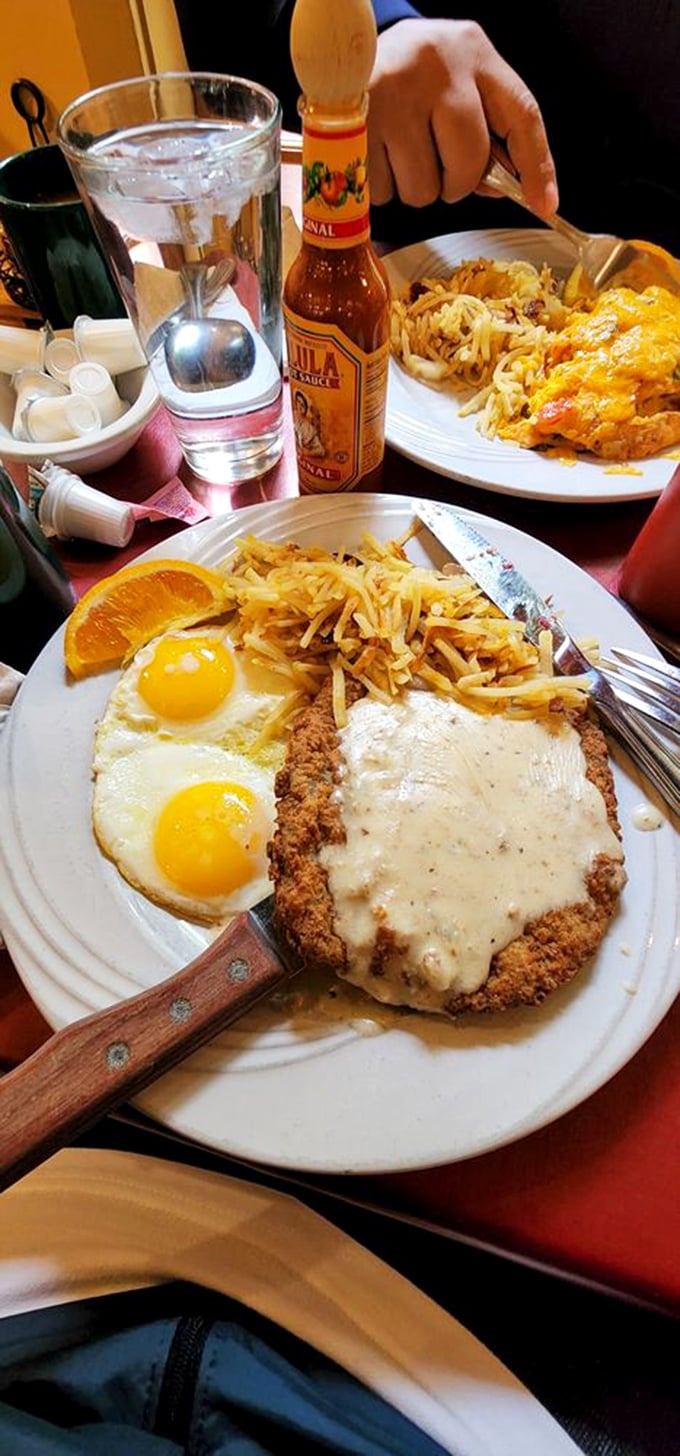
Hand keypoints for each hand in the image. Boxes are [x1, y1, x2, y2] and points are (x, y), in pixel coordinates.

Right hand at [368, 18, 557, 217]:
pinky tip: (377, 153)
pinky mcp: (358, 122)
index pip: (521, 115)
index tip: (543, 204)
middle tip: (437, 165)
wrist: (347, 48)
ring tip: (400, 151)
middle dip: (455, 183)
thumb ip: (488, 131)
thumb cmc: (413, 76)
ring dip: (413, 187)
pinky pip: (383, 191)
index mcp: (474, 54)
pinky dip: (381, 186)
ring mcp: (394, 94)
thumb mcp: (459, 83)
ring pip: (422, 188)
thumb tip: (505, 190)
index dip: (536, 166)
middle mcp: (436, 67)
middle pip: (467, 163)